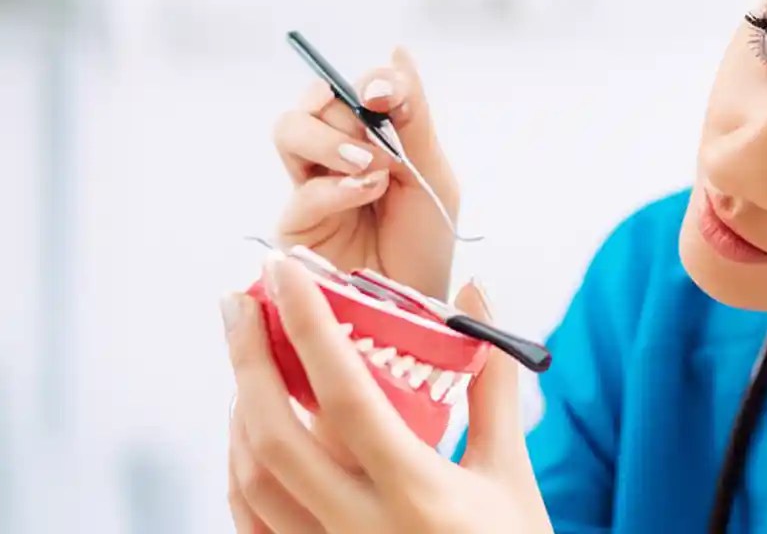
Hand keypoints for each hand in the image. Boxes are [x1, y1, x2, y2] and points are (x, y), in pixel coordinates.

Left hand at [222, 253, 552, 533]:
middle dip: (247, 360)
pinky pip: (253, 522)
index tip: (285, 273)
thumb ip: (490, 386)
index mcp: (419, 495)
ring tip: (248, 361)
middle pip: (275, 436)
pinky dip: (240, 469)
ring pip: (251, 481)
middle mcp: (363, 531)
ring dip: (239, 411)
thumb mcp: (512, 473)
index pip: (347, 398)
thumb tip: (476, 295)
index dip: (310, 328)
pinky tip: (250, 433)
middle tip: (240, 303)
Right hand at [272, 48, 458, 299]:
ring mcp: (310, 188)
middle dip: (348, 111)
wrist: (416, 307)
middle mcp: (334, 156)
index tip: (386, 94)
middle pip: (314, 101)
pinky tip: (366, 191)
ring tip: (370, 164)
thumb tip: (398, 51)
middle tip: (381, 139)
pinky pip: (302, 188)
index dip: (369, 82)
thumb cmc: (425, 244)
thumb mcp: (432, 175)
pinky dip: (337, 185)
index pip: (355, 88)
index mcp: (370, 139)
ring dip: (329, 137)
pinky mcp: (294, 226)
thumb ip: (413, 117)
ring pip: (289, 129)